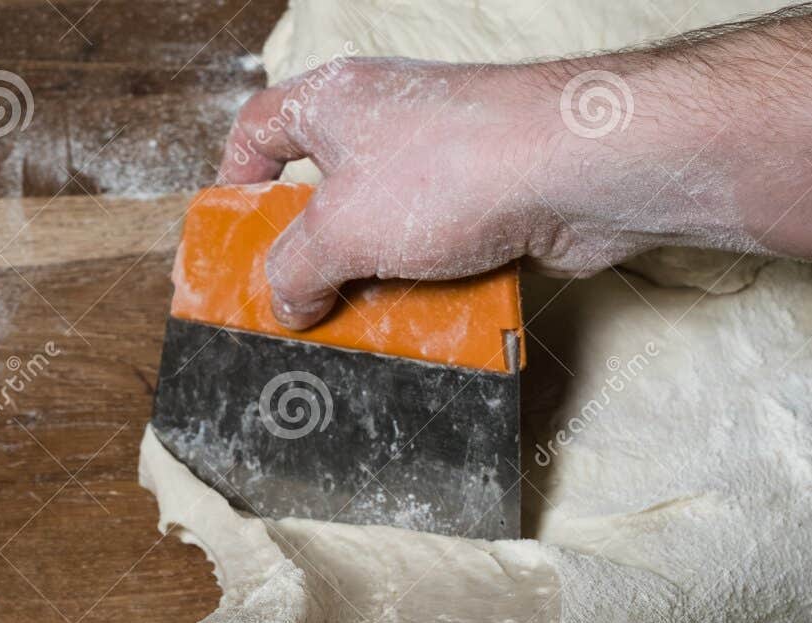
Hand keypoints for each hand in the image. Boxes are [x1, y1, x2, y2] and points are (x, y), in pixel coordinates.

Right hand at [223, 0, 811, 328]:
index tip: (232, 237)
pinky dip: (422, 293)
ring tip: (354, 331)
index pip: (261, 128)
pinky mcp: (488, 203)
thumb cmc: (454, 169)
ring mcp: (442, 163)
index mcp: (334, 103)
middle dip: (308, 254)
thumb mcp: (340, 230)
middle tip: (292, 304)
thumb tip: (283, 302)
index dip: (237, 181)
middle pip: (322, 191)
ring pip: (381, 232)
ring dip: (367, 285)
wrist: (579, 171)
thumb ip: (294, 270)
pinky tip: (417, 329)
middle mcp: (387, 123)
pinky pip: (435, 256)